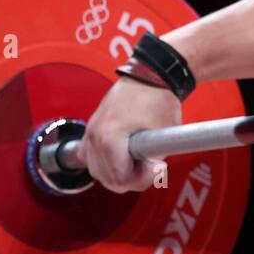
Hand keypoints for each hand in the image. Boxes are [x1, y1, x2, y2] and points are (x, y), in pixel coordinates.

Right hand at [78, 76, 180, 192]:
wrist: (150, 75)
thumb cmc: (158, 99)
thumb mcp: (165, 135)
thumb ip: (153, 161)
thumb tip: (148, 173)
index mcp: (109, 137)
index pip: (120, 178)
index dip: (143, 178)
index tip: (158, 166)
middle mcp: (94, 135)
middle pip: (106, 178)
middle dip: (130, 178)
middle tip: (150, 165)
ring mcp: (90, 131)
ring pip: (96, 170)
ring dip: (116, 173)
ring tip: (137, 161)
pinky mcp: (91, 128)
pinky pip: (89, 157)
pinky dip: (103, 162)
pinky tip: (121, 158)